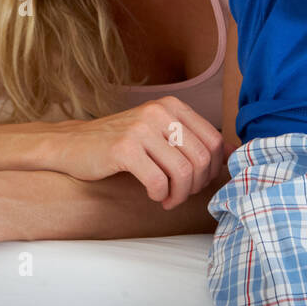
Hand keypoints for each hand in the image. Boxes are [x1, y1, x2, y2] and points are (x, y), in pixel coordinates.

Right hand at [50, 97, 224, 208]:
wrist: (72, 144)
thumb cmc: (121, 143)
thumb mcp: (160, 132)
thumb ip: (192, 140)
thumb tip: (233, 153)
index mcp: (173, 106)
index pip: (214, 141)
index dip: (212, 169)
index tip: (198, 182)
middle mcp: (160, 112)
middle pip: (202, 158)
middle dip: (197, 185)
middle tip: (182, 195)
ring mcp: (141, 129)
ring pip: (183, 171)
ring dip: (179, 194)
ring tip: (168, 200)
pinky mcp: (124, 149)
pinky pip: (158, 181)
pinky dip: (160, 195)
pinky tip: (153, 196)